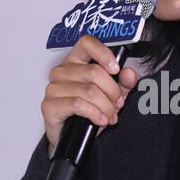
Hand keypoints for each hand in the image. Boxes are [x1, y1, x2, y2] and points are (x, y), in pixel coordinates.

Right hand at [41, 33, 139, 153]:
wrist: (70, 137)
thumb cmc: (87, 112)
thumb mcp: (110, 95)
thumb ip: (122, 82)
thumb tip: (130, 73)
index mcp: (75, 61)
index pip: (87, 43)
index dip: (104, 53)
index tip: (116, 69)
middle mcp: (62, 71)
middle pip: (94, 72)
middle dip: (112, 91)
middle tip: (117, 105)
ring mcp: (53, 87)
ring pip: (88, 91)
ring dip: (105, 106)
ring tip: (110, 116)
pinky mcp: (49, 105)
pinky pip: (77, 105)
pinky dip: (94, 114)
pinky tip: (100, 120)